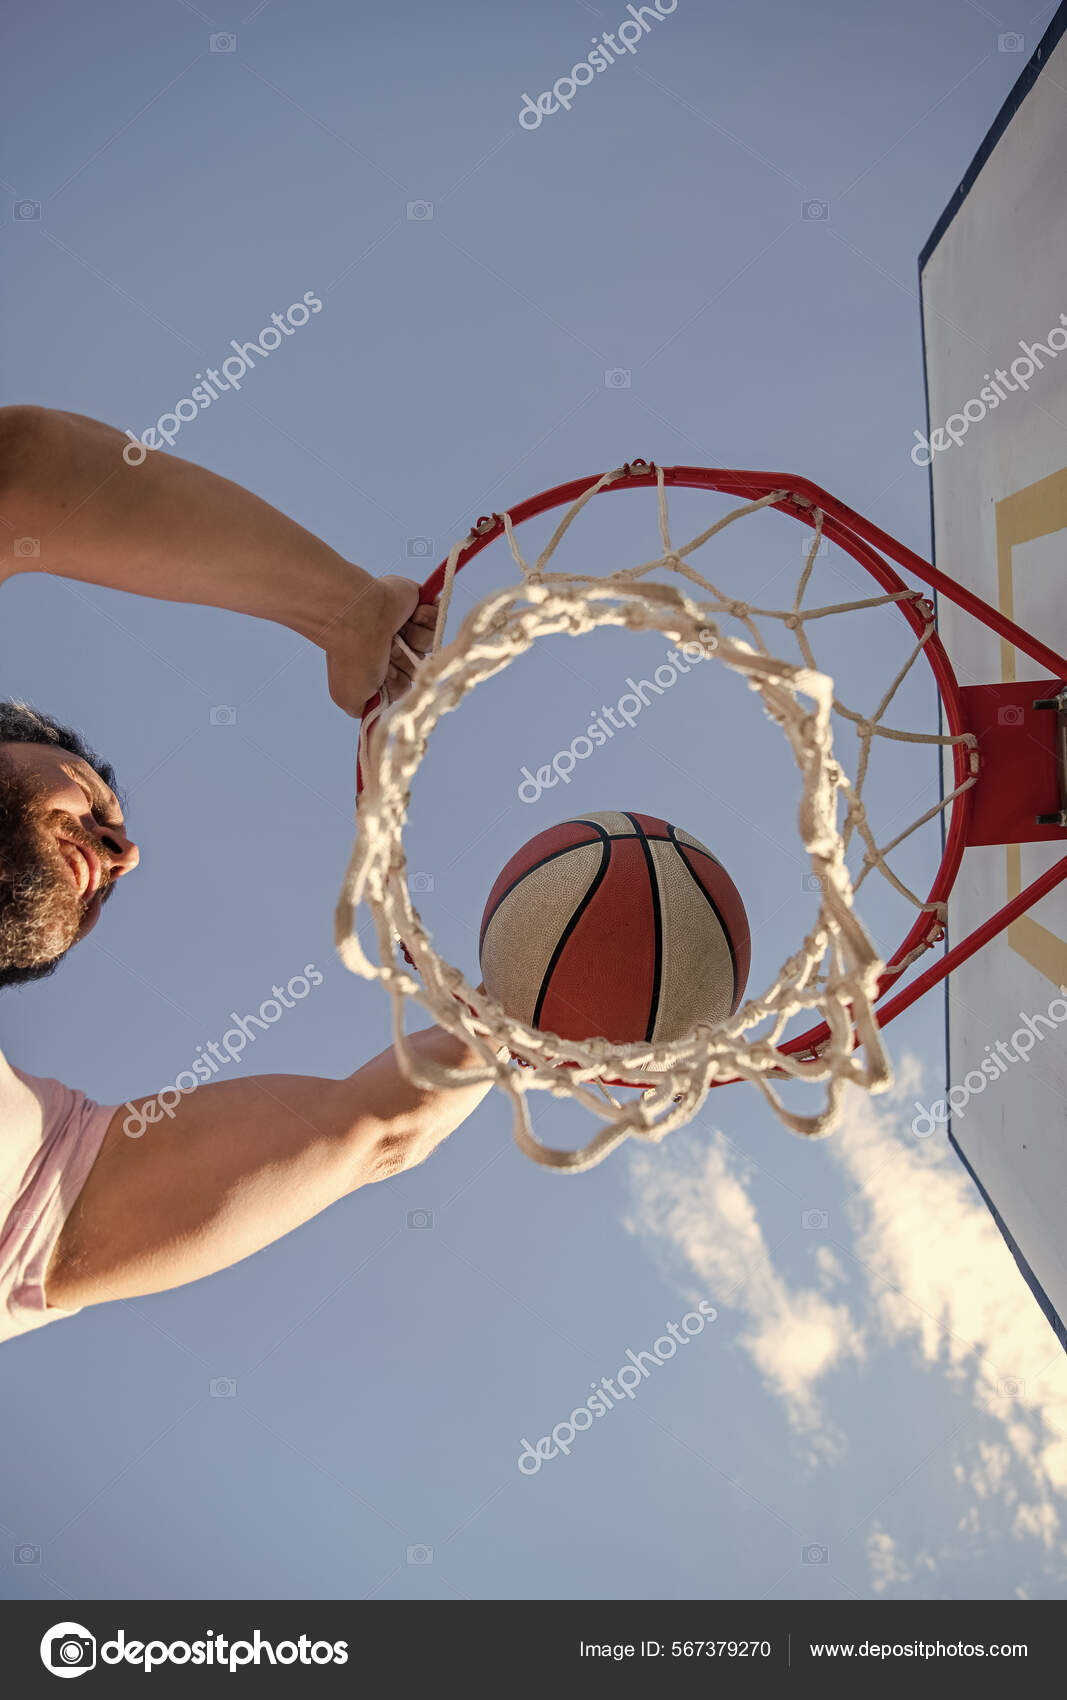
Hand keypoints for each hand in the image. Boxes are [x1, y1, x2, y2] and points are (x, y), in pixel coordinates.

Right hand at [325, 574, 438, 718]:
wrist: (357, 617)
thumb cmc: (353, 658)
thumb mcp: (349, 698)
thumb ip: (366, 711)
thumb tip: (374, 715)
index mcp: (381, 667)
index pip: (408, 684)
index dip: (401, 682)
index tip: (386, 675)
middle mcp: (395, 647)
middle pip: (423, 665)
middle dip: (409, 661)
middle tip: (390, 651)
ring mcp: (407, 625)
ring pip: (432, 643)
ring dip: (415, 639)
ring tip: (395, 631)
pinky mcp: (419, 604)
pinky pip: (439, 617)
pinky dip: (426, 617)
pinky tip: (408, 615)